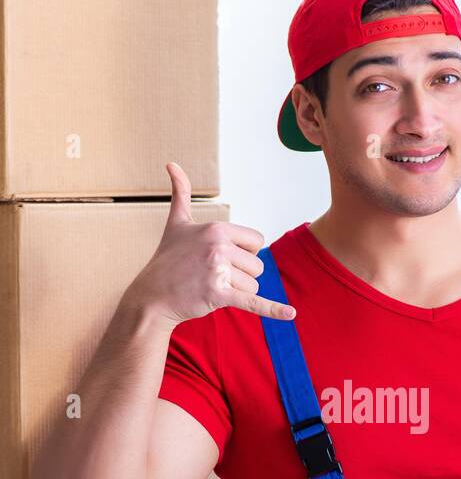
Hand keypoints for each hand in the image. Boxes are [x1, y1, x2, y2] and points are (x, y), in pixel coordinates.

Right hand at [131, 161, 296, 327]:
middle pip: (257, 265)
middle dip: (241, 275)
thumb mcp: (176, 223)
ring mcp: (217, 271)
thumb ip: (180, 193)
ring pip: (253, 285)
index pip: (257, 242)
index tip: (223, 257)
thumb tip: (171, 163)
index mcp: (216, 228)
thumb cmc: (167, 259)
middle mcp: (218, 246)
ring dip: (236, 292)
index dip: (245, 253)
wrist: (152, 296)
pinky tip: (291, 315)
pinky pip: (253, 301)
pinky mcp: (217, 295)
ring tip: (209, 287)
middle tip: (212, 275)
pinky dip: (273, 309)